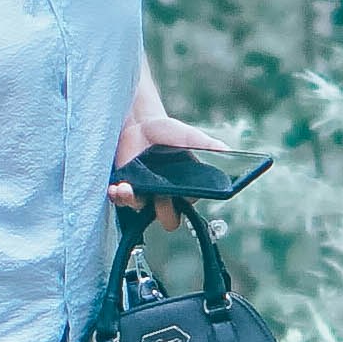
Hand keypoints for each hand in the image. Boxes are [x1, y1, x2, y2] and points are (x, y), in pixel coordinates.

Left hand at [107, 103, 225, 202]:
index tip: (179, 192)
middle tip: (160, 197)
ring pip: (140, 210)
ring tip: (127, 187)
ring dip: (133, 201)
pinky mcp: (124, 188)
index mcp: (185, 188)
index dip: (184, 203)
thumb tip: (226, 150)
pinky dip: (117, 195)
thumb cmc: (167, 132)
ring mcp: (144, 194)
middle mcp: (165, 195)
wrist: (139, 122)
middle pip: (168, 219)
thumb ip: (205, 143)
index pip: (188, 205)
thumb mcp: (187, 136)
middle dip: (163, 212)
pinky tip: (116, 186)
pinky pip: (120, 200)